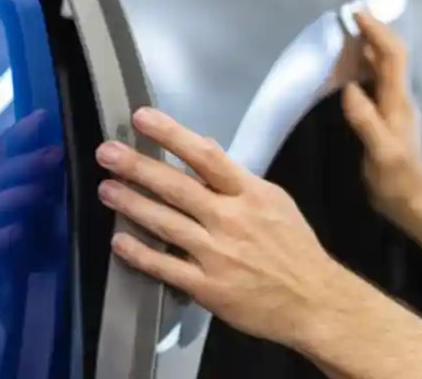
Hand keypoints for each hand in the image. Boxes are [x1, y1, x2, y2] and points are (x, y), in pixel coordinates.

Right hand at [0, 111, 63, 283]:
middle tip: (55, 153)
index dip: (23, 133)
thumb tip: (87, 172)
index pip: (10, 152)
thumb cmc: (10, 242)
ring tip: (38, 191)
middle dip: (30, 162)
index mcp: (6, 186)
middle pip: (4, 174)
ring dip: (18, 196)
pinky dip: (4, 238)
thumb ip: (53, 194)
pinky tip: (17, 233)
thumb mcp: (35, 212)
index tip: (43, 115)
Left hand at [95, 108, 346, 349]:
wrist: (315, 302)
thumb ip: (237, 179)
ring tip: (105, 189)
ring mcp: (217, 255)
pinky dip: (140, 254)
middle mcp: (231, 220)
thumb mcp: (274, 201)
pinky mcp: (208, 288)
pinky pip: (165, 267)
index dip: (172, 134)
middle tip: (105, 152)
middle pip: (177, 188)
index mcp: (250, 194)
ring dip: (131, 204)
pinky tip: (118, 241)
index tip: (142, 118)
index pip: (206, 156)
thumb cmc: (294, 248)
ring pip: (166, 224)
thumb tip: (204, 148)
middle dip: (137, 167)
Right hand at [341, 12, 421, 224]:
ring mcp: (397, 108)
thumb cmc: (398, 181)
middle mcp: (400, 99)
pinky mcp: (390, 118)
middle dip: (375, 31)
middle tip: (350, 16)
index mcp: (397, 102)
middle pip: (392, 55)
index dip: (377, 32)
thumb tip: (349, 89)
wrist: (418, 204)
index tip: (356, 14)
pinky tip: (352, 69)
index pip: (392, 56)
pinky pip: (379, 81)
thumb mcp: (381, 154)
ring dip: (371, 47)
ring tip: (348, 35)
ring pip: (386, 67)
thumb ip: (366, 122)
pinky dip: (367, 66)